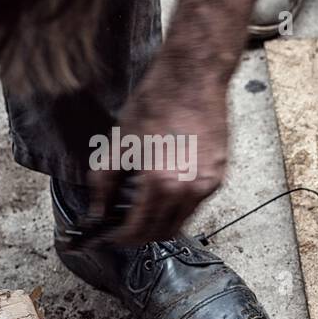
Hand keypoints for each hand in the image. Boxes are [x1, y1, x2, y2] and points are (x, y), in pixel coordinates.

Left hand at [92, 52, 229, 245]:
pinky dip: (179, 205)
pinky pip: (197, 203)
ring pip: (183, 220)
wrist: (193, 80)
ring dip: (162, 222)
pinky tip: (166, 191)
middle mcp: (188, 190)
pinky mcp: (219, 175)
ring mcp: (208, 184)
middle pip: (164, 232)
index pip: (139, 229)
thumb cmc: (157, 103)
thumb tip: (97, 209)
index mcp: (160, 183)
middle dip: (142, 235)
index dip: (121, 238)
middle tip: (125, 229)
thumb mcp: (120, 142)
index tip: (111, 236)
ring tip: (144, 211)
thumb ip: (106, 182)